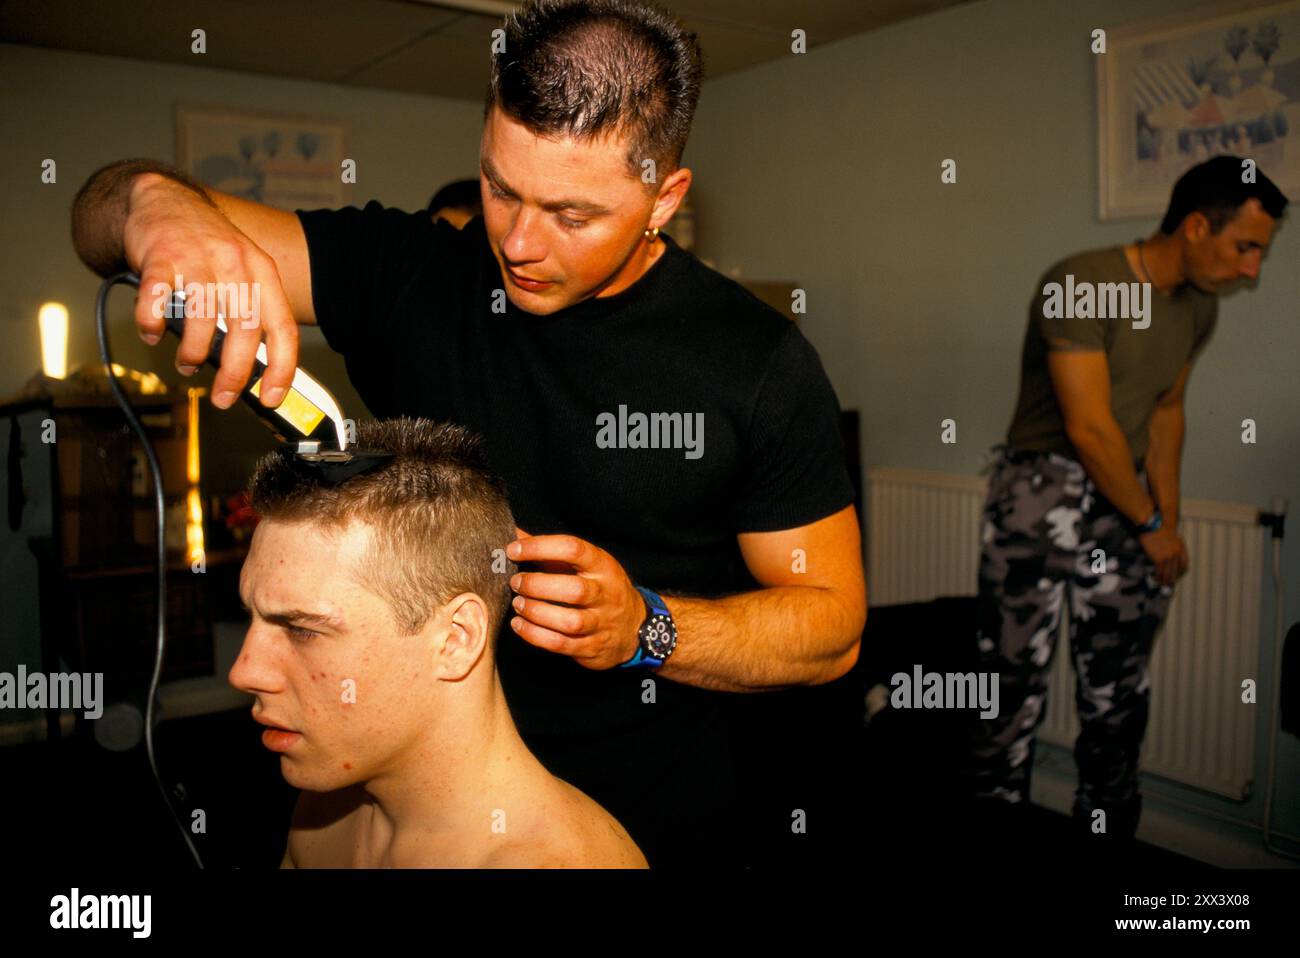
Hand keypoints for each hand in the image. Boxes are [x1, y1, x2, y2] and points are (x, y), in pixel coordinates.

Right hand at [124, 173, 298, 408]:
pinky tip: (152, 334)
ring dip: (193, 352)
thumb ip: (250, 313)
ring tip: (187, 365)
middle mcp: (235, 263)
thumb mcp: (242, 272)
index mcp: (262, 272)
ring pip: (202, 317)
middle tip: (223, 396)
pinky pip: (156, 299)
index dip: (282, 367)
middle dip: (235, 372)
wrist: (166, 199)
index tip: (272, 397)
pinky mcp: (159, 256)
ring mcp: (196, 258)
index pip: (283, 327)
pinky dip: (152, 324)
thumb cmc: (207, 247)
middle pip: (244, 328)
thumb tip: (252, 370)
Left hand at [505, 528, 643, 669]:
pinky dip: (535, 635)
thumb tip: (515, 533)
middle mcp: (605, 593)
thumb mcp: (586, 565)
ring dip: (536, 612)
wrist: (635, 628)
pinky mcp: (592, 647)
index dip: (540, 547)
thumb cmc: (601, 589)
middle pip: (574, 589)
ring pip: (569, 621)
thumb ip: (550, 551)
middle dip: (537, 585)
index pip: (573, 549)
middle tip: (516, 582)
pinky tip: (519, 625)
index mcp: (603, 566)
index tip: (514, 550)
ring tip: (517, 604)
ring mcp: (601, 623)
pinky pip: (561, 644)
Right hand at [1138, 525, 1187, 586]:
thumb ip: (1172, 546)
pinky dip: (1157, 576)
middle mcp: (1177, 553)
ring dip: (1165, 580)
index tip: (1176, 577)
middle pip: (1177, 571)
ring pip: (1168, 573)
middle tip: (1168, 584)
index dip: (1180, 573)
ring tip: (1160, 583)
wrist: (1151, 525)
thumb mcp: (1170, 536)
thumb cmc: (1157, 528)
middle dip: (1173, 579)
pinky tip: (1154, 577)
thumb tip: (1168, 555)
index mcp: (1181, 547)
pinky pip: (1160, 571)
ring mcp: (1168, 556)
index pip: (1184, 565)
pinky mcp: (1159, 558)